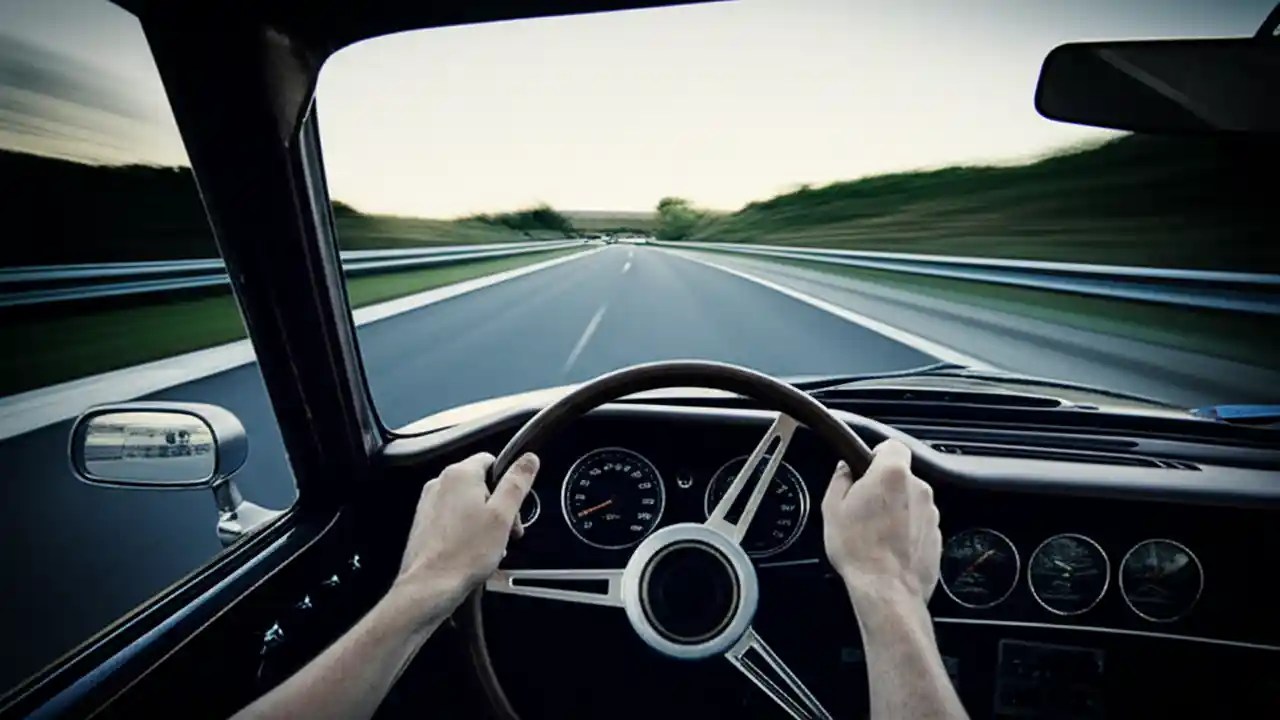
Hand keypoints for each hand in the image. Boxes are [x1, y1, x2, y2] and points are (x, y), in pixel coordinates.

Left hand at [391, 452, 537, 620]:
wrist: (429, 586)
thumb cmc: (466, 552)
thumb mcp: (502, 515)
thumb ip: (517, 483)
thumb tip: (529, 458)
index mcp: (460, 474)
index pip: (491, 460)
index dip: (508, 482)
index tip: (515, 507)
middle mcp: (440, 483)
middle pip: (479, 484)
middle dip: (497, 506)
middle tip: (508, 532)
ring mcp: (429, 503)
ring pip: (466, 503)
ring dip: (483, 520)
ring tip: (490, 546)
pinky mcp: (424, 523)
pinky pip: (453, 519)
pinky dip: (466, 530)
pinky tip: (473, 552)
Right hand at [821, 439, 940, 605]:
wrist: (887, 590)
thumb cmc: (858, 550)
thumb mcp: (832, 509)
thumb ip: (840, 480)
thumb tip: (844, 470)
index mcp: (891, 474)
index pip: (892, 446)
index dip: (877, 454)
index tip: (866, 468)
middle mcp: (918, 489)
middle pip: (901, 476)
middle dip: (884, 486)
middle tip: (863, 505)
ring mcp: (930, 513)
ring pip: (910, 500)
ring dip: (896, 509)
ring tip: (875, 531)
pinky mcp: (937, 535)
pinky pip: (918, 523)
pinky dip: (906, 530)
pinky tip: (889, 546)